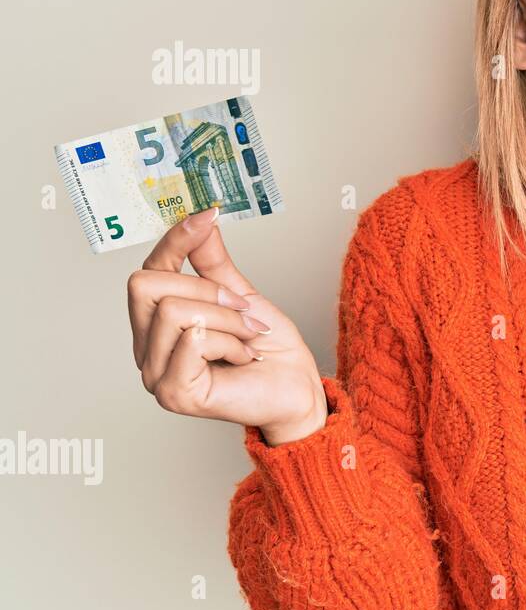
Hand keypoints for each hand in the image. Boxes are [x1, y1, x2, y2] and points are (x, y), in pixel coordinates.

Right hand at [127, 206, 328, 445]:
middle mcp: (146, 349)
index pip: (147, 270)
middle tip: (243, 309)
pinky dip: (230, 342)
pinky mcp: (173, 393)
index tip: (207, 215)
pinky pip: (194, 339)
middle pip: (146, 285)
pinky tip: (243, 358)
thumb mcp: (240, 294)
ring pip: (174, 310)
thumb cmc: (268, 349)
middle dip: (206, 289)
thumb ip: (212, 261)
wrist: (296, 388)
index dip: (175, 240)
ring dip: (227, 319)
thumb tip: (201, 217)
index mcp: (155, 325)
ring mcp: (154, 375)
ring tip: (247, 339)